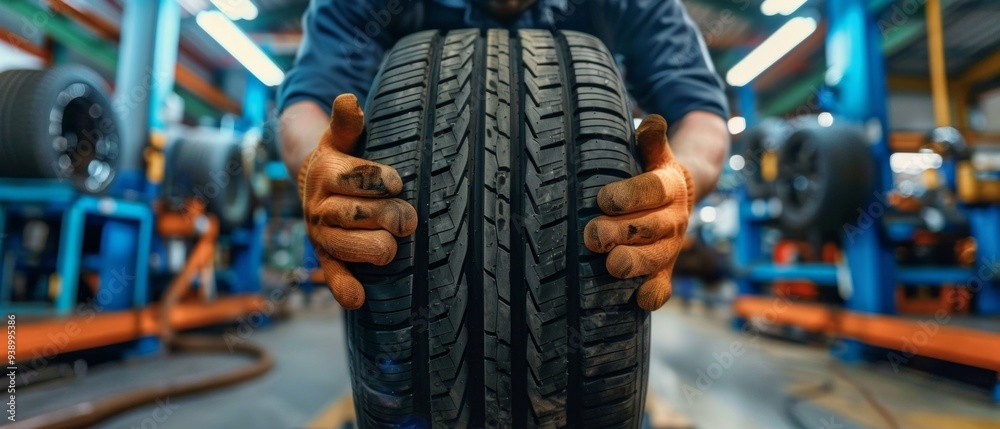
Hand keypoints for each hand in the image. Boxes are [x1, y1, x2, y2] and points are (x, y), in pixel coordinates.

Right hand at [299, 94, 417, 308]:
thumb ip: (346, 121)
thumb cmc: (340, 158)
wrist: (311, 184)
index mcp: (327, 171)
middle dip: (388, 217)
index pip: (358, 177)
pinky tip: (358, 299)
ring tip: (392, 247)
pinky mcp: (325, 256)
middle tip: (408, 220)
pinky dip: (344, 287)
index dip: (382, 181)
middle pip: (357, 213)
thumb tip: (347, 99)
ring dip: (373, 248)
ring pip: (347, 245)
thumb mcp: (340, 137)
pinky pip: (332, 274)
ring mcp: (322, 233)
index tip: (397, 183)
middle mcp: (320, 205)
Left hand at [584, 115, 694, 310]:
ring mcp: (670, 246)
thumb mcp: (656, 153)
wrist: (683, 195)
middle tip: (593, 236)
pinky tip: (638, 300)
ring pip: (657, 258)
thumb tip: (652, 120)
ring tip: (612, 266)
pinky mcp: (665, 269)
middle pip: (651, 227)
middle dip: (622, 233)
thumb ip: (651, 140)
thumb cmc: (654, 170)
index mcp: (670, 187)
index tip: (604, 199)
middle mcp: (673, 219)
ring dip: (635, 263)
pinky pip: (664, 285)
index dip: (630, 195)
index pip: (652, 190)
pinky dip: (653, 294)